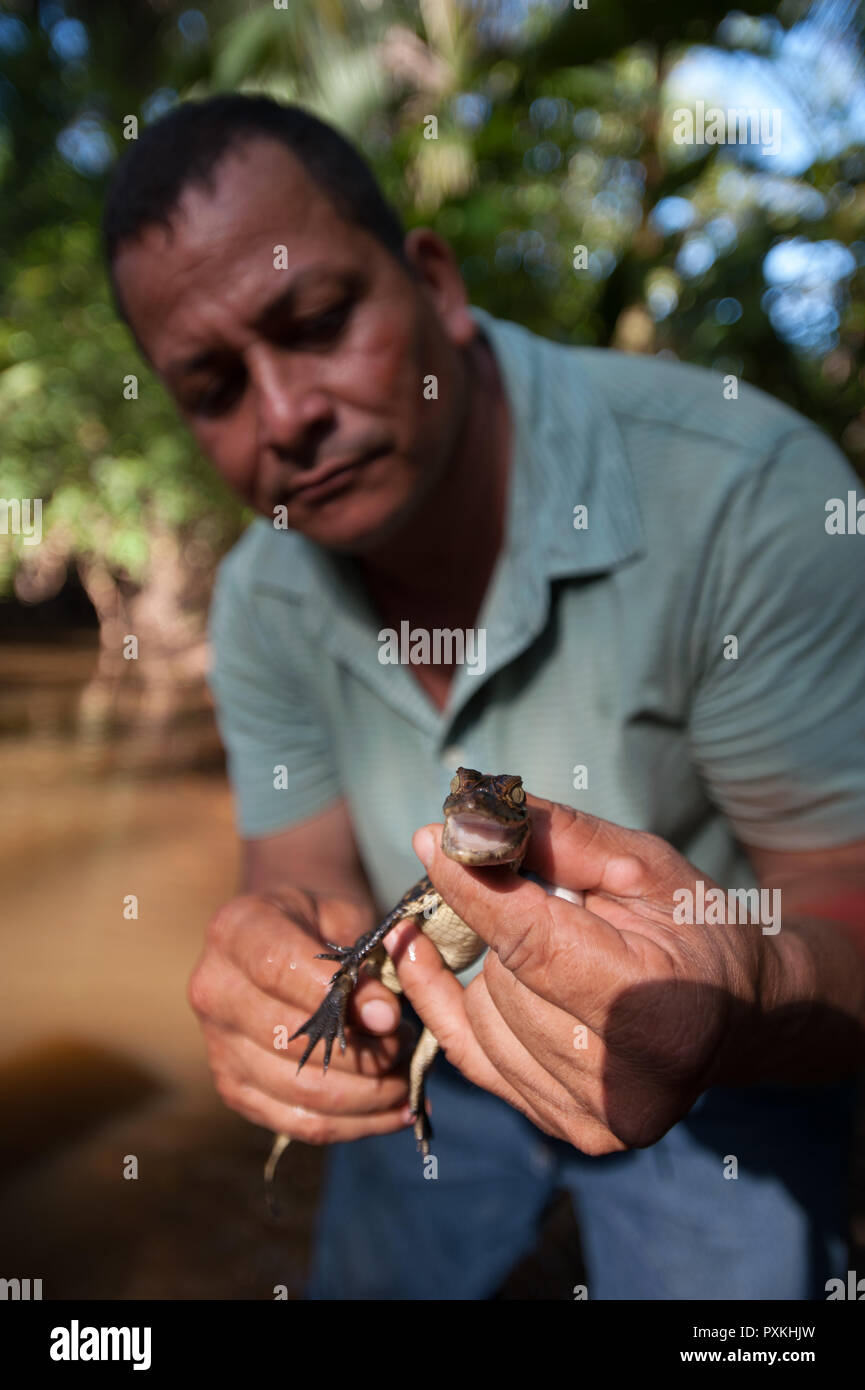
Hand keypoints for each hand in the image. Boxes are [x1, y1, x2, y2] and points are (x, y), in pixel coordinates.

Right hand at [188, 890, 415, 1142]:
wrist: (284, 939)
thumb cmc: (321, 924)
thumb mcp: (344, 921)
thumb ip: (362, 963)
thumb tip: (383, 1019)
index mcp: (234, 931)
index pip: (278, 970)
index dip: (337, 998)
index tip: (392, 1016)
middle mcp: (213, 991)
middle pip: (289, 1041)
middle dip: (364, 1055)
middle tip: (408, 1049)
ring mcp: (218, 1047)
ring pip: (299, 1091)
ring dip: (368, 1095)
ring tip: (407, 1079)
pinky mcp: (235, 1089)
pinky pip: (298, 1123)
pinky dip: (355, 1124)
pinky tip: (395, 1111)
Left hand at [384, 796, 773, 1153]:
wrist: (738, 1014)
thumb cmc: (697, 926)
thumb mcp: (644, 865)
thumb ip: (558, 841)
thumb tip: (464, 823)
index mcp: (654, 1012)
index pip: (532, 946)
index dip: (474, 890)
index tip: (430, 840)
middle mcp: (620, 1085)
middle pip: (505, 981)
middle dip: (506, 927)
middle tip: (548, 902)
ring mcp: (589, 1119)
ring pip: (481, 1016)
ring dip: (495, 969)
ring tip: (553, 949)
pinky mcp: (561, 1128)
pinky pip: (467, 1053)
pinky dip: (447, 1001)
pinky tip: (429, 957)